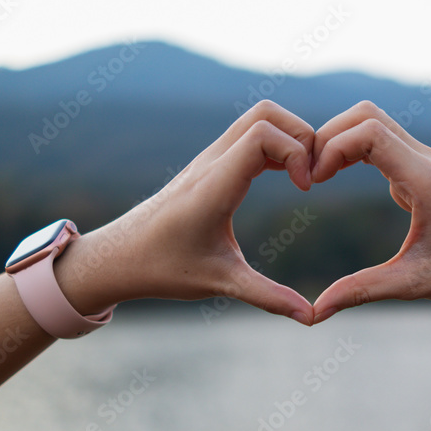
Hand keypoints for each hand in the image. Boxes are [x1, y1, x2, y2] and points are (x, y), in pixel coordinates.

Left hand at [60, 101, 315, 324]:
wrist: (118, 256)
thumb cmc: (163, 269)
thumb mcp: (220, 283)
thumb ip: (267, 297)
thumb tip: (310, 317)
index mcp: (213, 186)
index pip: (263, 135)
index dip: (297, 152)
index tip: (305, 190)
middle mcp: (211, 162)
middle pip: (266, 113)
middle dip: (303, 136)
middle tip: (313, 177)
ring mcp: (209, 158)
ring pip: (258, 118)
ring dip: (290, 137)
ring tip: (304, 177)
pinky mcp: (209, 163)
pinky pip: (250, 134)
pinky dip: (277, 145)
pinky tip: (288, 178)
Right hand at [310, 101, 430, 323]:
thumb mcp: (412, 285)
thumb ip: (362, 292)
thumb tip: (315, 313)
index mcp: (427, 181)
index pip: (369, 133)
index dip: (331, 149)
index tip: (313, 183)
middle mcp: (428, 161)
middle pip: (367, 115)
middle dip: (328, 137)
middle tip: (308, 176)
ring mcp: (427, 161)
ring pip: (374, 122)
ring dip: (340, 140)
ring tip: (318, 176)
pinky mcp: (424, 169)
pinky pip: (382, 140)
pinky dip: (353, 149)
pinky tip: (337, 177)